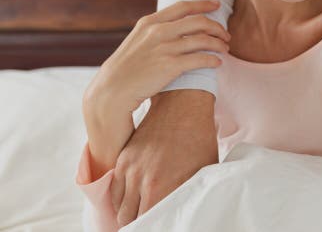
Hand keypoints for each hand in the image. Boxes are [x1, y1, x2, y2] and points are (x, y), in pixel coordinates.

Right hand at [82, 0, 228, 180]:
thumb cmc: (127, 69)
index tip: (217, 4)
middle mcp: (158, 31)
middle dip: (217, 27)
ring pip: (203, 40)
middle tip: (226, 35)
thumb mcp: (137, 41)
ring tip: (225, 49)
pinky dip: (213, 60)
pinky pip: (201, 59)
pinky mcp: (170, 66)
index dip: (203, 4)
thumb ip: (155, 31)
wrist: (112, 91)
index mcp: (150, 22)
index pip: (183, 7)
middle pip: (199, 22)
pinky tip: (217, 63)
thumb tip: (177, 26)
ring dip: (219, 44)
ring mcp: (164, 48)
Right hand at [111, 90, 218, 226]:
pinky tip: (133, 199)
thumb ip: (191, 193)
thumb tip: (187, 208)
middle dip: (140, 222)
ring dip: (129, 212)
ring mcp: (129, 170)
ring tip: (141, 212)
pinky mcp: (122, 159)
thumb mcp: (204, 169)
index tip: (161, 224)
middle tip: (152, 221)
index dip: (155, 225)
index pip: (150, 221)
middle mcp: (141, 181)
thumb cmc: (199, 137)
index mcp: (162, 187)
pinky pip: (113, 189)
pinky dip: (120, 198)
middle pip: (130, 218)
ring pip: (120, 207)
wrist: (183, 105)